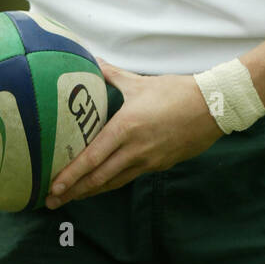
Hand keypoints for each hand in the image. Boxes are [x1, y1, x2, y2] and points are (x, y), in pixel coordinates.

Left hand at [45, 58, 223, 205]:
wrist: (214, 107)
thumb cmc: (177, 92)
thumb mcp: (140, 82)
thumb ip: (112, 75)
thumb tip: (92, 61)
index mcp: (127, 128)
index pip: (92, 157)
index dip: (71, 175)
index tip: (53, 187)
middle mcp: (135, 150)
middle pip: (98, 178)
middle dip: (73, 192)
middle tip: (50, 202)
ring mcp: (149, 161)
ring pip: (113, 182)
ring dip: (90, 192)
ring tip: (71, 198)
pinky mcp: (160, 165)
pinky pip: (129, 177)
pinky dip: (111, 183)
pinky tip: (102, 184)